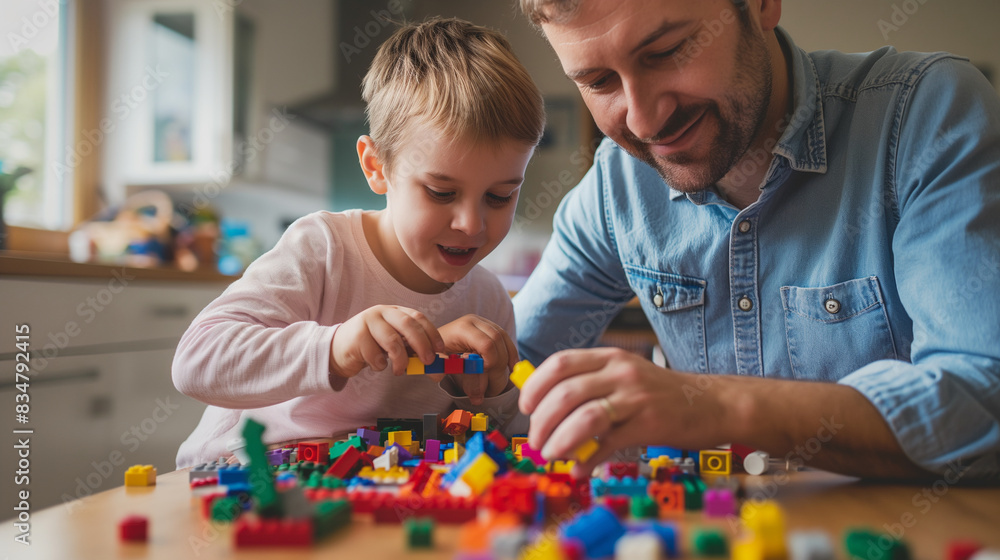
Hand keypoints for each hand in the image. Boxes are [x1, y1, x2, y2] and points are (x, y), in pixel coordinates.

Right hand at [329, 305, 444, 378]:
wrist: (336, 349)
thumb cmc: (370, 347)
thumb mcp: (392, 344)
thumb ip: (411, 350)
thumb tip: (436, 369)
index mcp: (394, 312)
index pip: (418, 317)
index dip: (431, 333)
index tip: (439, 349)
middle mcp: (381, 312)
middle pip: (407, 324)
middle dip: (422, 344)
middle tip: (428, 361)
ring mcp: (367, 322)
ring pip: (392, 341)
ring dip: (400, 360)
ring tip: (399, 371)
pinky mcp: (356, 336)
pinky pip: (375, 355)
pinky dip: (379, 366)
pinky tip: (376, 365)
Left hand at [436, 315, 518, 404]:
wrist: (431, 339)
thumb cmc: (435, 352)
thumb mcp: (437, 362)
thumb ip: (452, 374)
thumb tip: (473, 395)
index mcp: (463, 328)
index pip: (487, 344)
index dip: (491, 361)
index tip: (486, 373)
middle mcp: (474, 321)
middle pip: (498, 340)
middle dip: (500, 364)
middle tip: (495, 385)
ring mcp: (483, 322)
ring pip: (504, 339)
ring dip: (508, 359)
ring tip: (504, 378)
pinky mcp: (489, 326)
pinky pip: (505, 338)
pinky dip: (510, 353)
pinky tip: (512, 366)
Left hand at [518, 347, 729, 477]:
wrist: (712, 403)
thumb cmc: (661, 394)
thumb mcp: (624, 377)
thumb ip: (590, 387)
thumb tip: (546, 412)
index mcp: (609, 357)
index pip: (560, 363)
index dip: (536, 386)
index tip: (526, 408)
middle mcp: (620, 372)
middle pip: (565, 393)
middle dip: (541, 420)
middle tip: (535, 441)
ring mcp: (636, 396)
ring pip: (583, 416)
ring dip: (559, 440)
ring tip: (551, 454)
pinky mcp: (649, 423)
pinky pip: (609, 442)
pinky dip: (589, 459)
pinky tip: (581, 469)